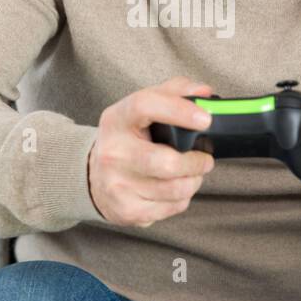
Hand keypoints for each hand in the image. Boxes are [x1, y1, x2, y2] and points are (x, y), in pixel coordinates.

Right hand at [88, 76, 216, 226]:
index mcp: (117, 119)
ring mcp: (117, 184)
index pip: (145, 106)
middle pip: (166, 162)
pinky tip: (175, 189)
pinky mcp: (126, 209)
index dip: (179, 111)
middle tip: (205, 159)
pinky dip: (182, 198)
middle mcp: (113, 152)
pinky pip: (171, 207)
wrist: (95, 177)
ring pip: (174, 189)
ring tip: (191, 173)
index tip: (205, 119)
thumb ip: (175, 92)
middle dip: (196, 162)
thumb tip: (204, 91)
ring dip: (193, 181)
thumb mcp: (142, 109)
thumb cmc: (128, 139)